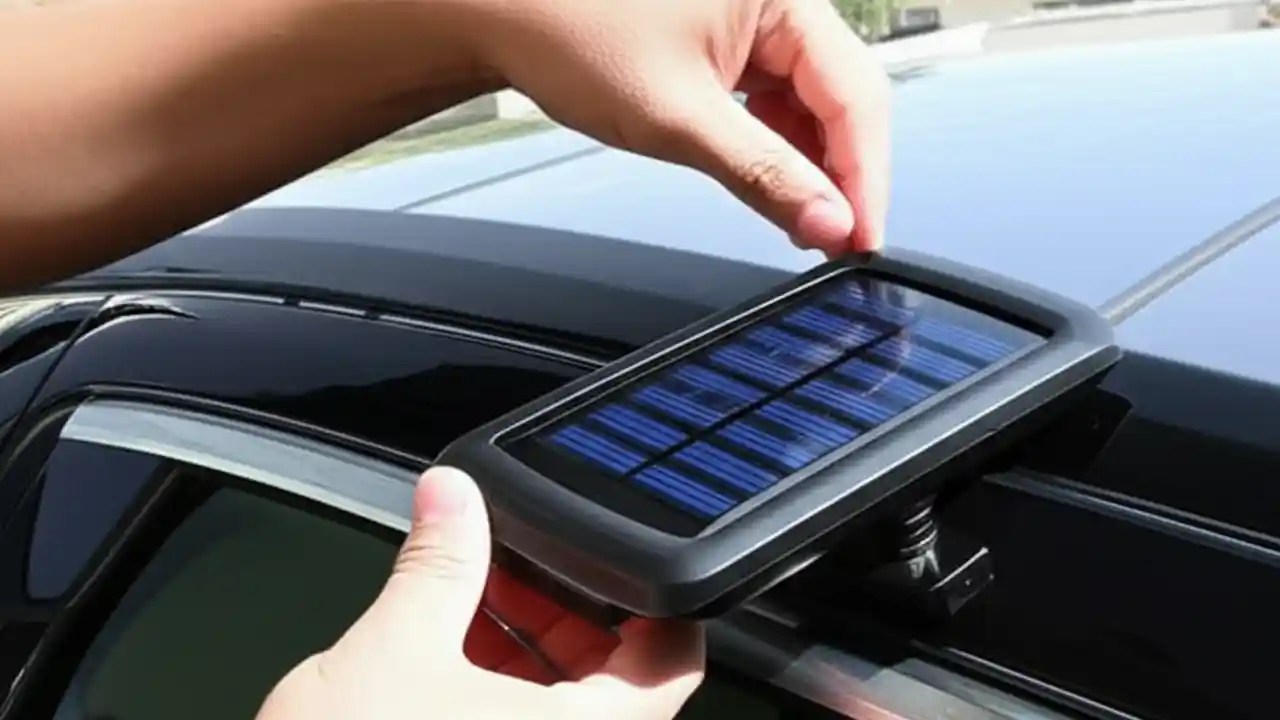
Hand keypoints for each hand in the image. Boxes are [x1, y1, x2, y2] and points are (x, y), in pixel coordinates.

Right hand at [256, 467, 704, 719]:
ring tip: (465, 597)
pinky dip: (494, 691)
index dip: (658, 599)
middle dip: (562, 609)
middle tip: (513, 561)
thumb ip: (437, 565)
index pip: (673, 662)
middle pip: (611, 678)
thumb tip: (452, 496)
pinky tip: (442, 654)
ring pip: (559, 708)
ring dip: (522, 648)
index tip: (620, 556)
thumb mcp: (394, 651)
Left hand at [464, 0, 891, 254]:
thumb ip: (764, 174)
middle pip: (842, 97)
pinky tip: (773, 181)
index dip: (864, 176)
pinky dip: (777, 144)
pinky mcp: (731, 38)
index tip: (861, 238)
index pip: (856, 93)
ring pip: (812, 102)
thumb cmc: (571, 31)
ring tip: (801, 220)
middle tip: (837, 241)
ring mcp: (755, 16)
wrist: (503, 10)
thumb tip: (827, 222)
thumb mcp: (679, 118)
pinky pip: (776, 97)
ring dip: (810, 164)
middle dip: (841, 174)